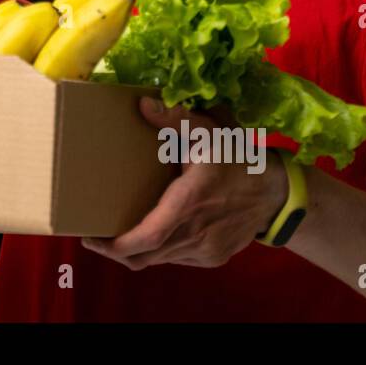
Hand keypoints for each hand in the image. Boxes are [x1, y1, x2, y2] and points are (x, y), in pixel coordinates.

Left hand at [80, 97, 287, 268]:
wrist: (275, 193)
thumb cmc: (236, 159)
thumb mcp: (209, 132)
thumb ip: (176, 118)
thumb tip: (142, 104)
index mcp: (189, 203)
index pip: (147, 237)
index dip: (115, 245)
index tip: (91, 238)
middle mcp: (196, 233)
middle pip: (144, 256)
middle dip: (114, 250)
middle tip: (91, 236)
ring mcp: (205, 250)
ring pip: (158, 260)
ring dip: (135, 251)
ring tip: (113, 235)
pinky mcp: (213, 258)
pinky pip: (176, 259)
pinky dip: (159, 250)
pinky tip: (150, 233)